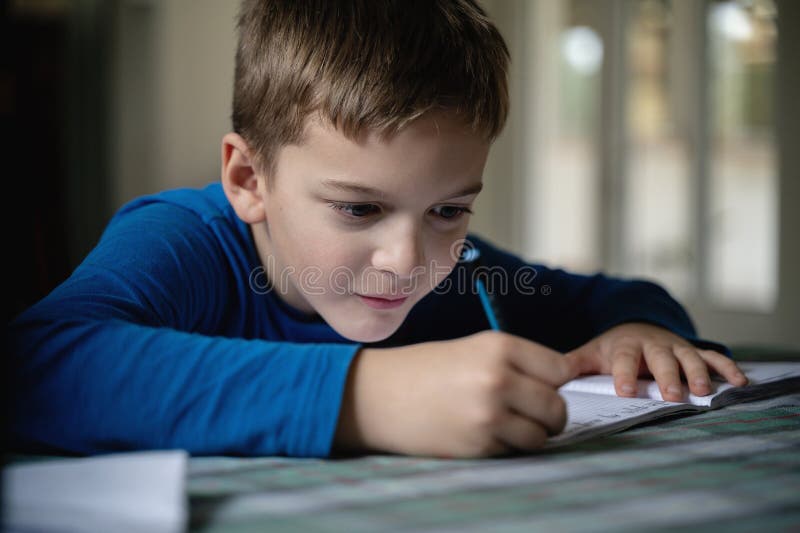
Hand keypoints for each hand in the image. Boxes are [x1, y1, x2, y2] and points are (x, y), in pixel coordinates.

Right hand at [334, 330, 575, 457]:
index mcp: (499, 347)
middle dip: (549, 413)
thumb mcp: (474, 349)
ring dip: (530, 434)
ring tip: (504, 424)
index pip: (561, 369)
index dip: (557, 380)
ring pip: (541, 435)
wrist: (378, 395)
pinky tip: (480, 433)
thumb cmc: (425, 370)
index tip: (546, 385)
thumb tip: (565, 381)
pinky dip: (505, 447)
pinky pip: (514, 451)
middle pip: (557, 406)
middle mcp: (498, 379)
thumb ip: (518, 362)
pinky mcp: (478, 446)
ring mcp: (489, 416)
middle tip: (529, 411)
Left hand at [564, 322, 747, 401]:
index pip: (624, 359)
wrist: (635, 324)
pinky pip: (714, 357)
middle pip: (661, 359)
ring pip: (689, 358)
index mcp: (625, 346)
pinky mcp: (695, 352)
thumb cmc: (612, 348)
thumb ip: (572, 365)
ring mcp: (676, 347)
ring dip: (698, 373)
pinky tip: (740, 382)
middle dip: (666, 376)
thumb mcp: (591, 353)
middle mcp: (653, 345)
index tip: (625, 391)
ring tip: (703, 391)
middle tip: (671, 396)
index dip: (624, 374)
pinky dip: (727, 368)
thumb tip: (547, 377)